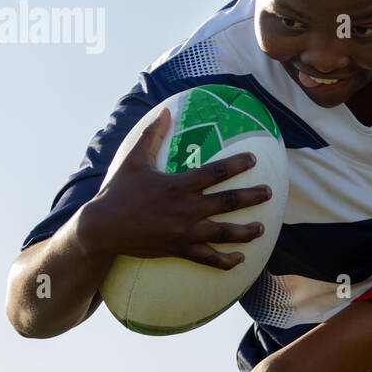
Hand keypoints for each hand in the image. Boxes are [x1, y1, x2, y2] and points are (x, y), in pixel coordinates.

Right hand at [78, 107, 271, 269]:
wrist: (102, 228)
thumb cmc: (118, 191)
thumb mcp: (134, 160)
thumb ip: (152, 134)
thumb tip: (166, 110)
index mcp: (178, 185)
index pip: (215, 172)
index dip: (237, 164)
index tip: (253, 160)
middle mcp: (186, 208)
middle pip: (228, 202)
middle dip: (252, 197)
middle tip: (269, 193)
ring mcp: (184, 231)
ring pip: (223, 233)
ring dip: (246, 232)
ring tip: (262, 228)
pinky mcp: (178, 249)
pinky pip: (207, 257)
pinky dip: (225, 260)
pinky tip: (241, 259)